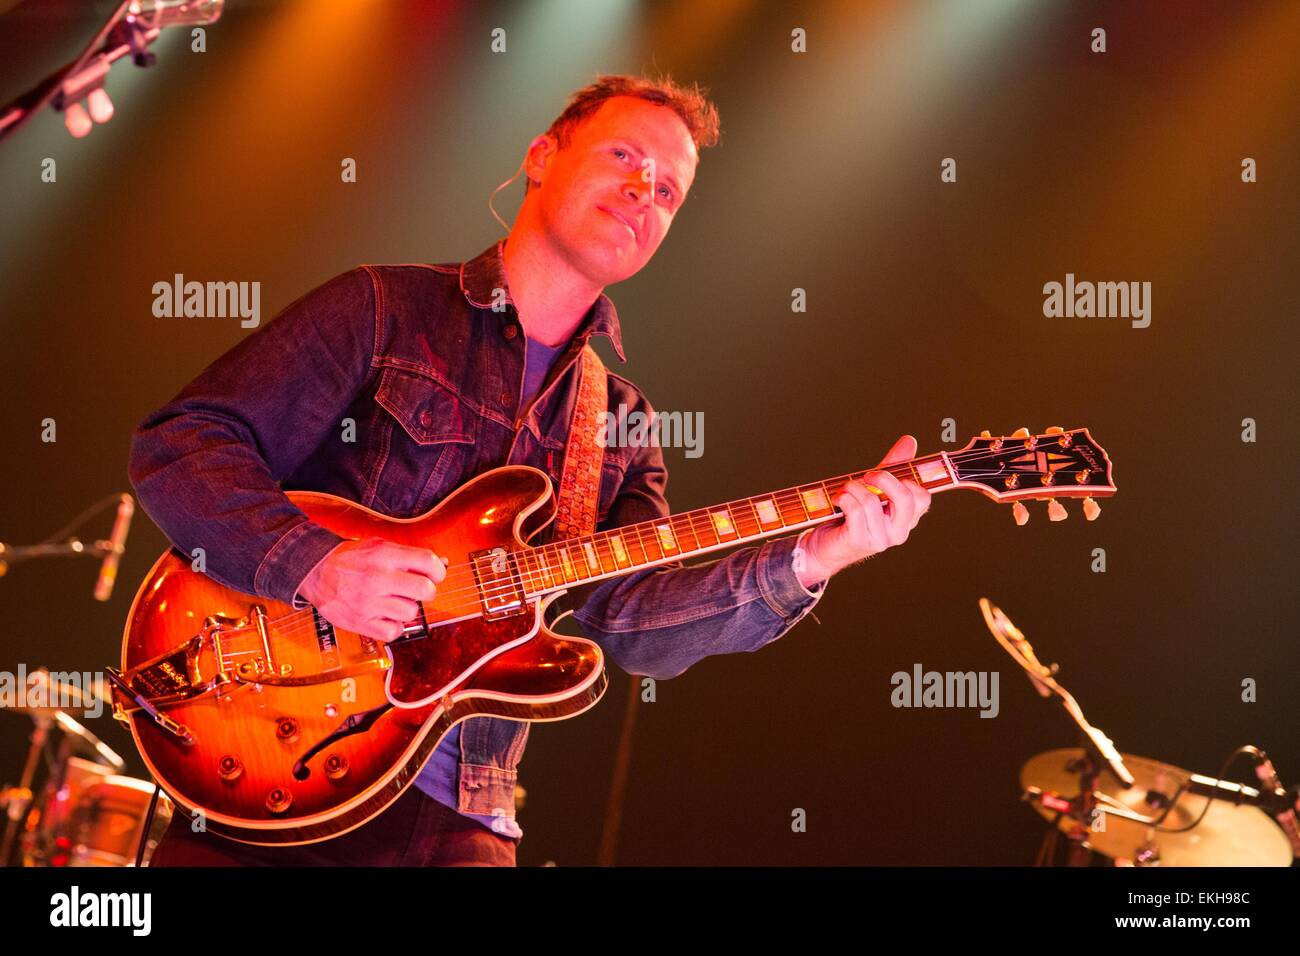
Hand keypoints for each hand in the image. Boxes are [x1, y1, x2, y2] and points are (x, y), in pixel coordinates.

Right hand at [297, 538, 446, 642]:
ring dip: (408, 608)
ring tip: (395, 602)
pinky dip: (394, 626)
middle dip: (428, 591)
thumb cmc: (351, 559)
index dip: (438, 570)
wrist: (316, 572)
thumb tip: (442, 563)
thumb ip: (409, 555)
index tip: (435, 576)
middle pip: (425, 590)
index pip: (428, 562)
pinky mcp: (360, 622)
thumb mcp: (379, 546)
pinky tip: (387, 616)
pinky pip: (394, 632)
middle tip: (418, 591)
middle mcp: (377, 578)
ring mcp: (368, 602)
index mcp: (384, 555)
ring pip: (411, 612)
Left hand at [795, 435, 931, 587]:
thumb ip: (892, 467)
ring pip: (873, 501)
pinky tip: (838, 499)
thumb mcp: (873, 489)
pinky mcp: (859, 541)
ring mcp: (880, 540)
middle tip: (866, 476)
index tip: (885, 474)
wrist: (823, 547)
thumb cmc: (850, 516)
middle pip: (905, 498)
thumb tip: (909, 441)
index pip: (923, 497)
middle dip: (882, 478)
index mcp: (906, 520)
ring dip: (854, 487)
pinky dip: (844, 497)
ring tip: (845, 489)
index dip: (907, 479)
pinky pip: (856, 510)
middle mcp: (898, 532)